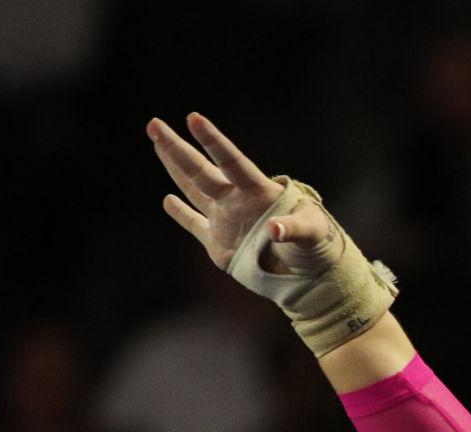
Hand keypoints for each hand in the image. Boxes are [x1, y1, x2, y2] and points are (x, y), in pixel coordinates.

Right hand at [146, 113, 332, 272]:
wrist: (309, 272)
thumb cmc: (316, 244)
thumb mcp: (312, 232)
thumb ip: (295, 228)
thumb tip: (274, 229)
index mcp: (259, 192)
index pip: (231, 161)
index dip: (213, 141)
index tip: (194, 119)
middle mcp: (237, 200)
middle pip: (202, 170)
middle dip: (177, 149)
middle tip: (154, 123)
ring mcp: (226, 220)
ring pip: (194, 190)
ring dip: (175, 169)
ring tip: (158, 142)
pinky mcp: (219, 244)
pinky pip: (195, 226)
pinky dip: (182, 215)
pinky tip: (167, 200)